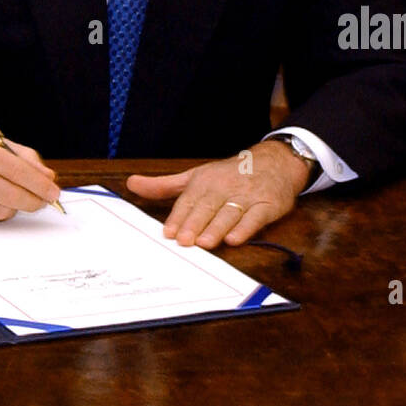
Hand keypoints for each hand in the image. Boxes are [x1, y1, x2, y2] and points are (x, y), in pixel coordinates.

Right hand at [0, 131, 61, 225]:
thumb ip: (23, 158)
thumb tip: (48, 178)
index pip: (17, 170)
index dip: (39, 184)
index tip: (53, 192)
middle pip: (12, 196)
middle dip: (33, 201)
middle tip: (42, 201)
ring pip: (0, 211)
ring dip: (9, 206)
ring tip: (1, 194)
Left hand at [127, 140, 310, 248]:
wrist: (273, 163)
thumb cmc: (228, 175)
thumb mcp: (195, 176)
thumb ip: (164, 185)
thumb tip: (132, 183)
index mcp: (204, 181)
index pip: (189, 200)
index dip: (178, 217)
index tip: (168, 233)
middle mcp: (224, 187)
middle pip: (207, 207)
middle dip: (195, 224)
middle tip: (183, 241)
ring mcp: (247, 196)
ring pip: (229, 213)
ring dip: (217, 227)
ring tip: (205, 243)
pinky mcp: (267, 205)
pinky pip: (255, 218)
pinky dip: (245, 228)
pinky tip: (235, 239)